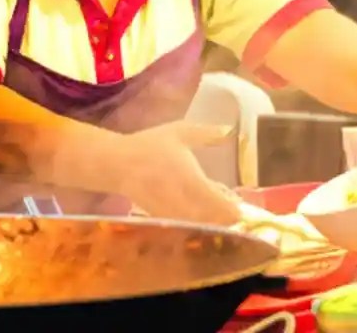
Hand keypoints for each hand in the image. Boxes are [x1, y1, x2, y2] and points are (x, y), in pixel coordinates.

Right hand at [113, 121, 242, 224]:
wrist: (115, 164)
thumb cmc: (149, 146)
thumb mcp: (179, 132)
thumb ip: (206, 133)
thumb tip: (230, 130)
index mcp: (190, 179)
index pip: (217, 203)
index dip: (232, 209)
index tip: (241, 208)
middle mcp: (181, 200)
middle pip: (210, 220)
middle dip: (224, 219)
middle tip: (234, 213)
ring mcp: (170, 212)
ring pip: (197, 226)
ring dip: (211, 224)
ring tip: (219, 215)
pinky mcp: (161, 218)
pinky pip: (183, 227)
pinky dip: (195, 225)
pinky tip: (200, 216)